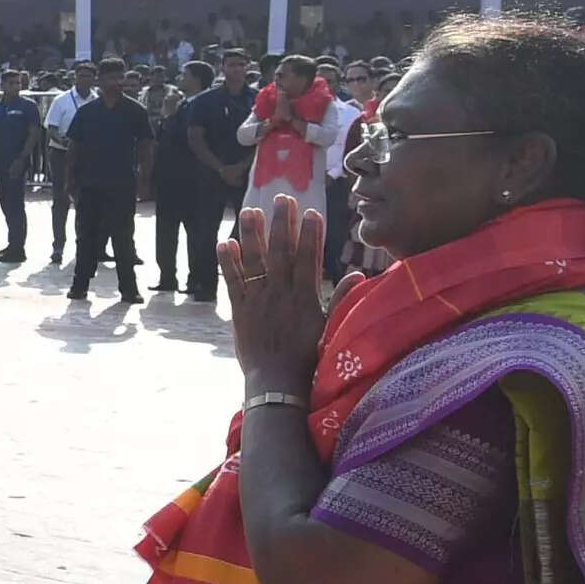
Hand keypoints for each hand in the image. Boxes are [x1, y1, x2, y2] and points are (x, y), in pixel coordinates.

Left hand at [218, 198, 325, 393]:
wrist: (277, 384)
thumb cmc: (308, 359)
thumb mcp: (331, 329)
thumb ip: (342, 300)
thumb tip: (360, 275)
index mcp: (305, 298)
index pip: (309, 258)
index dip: (310, 234)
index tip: (312, 212)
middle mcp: (281, 294)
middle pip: (281, 252)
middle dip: (282, 223)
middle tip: (282, 198)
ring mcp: (258, 301)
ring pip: (255, 261)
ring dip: (252, 234)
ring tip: (249, 210)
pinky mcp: (240, 311)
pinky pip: (233, 281)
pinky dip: (228, 262)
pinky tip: (225, 243)